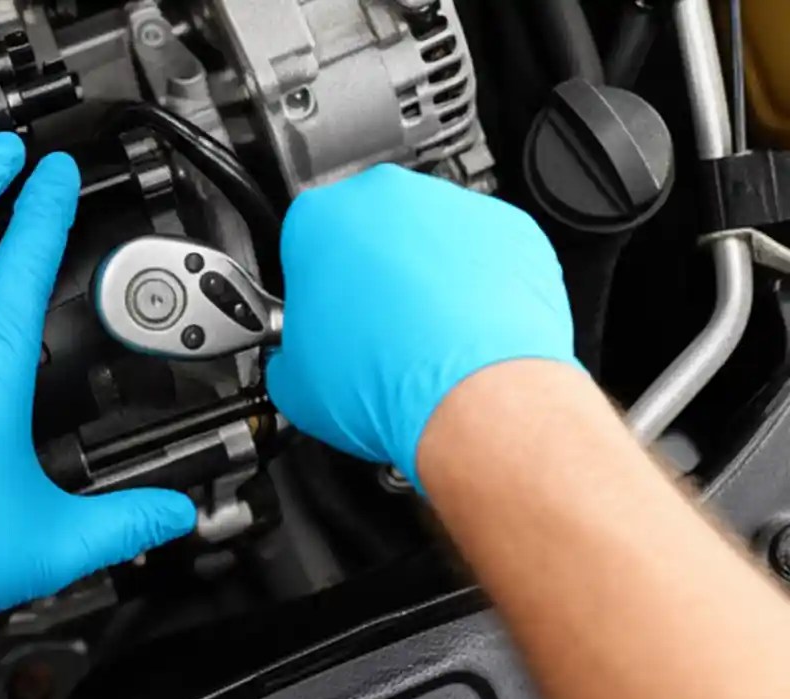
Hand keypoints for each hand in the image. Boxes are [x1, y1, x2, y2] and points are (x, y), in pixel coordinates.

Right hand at [266, 164, 578, 484]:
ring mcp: (453, 207)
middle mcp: (386, 198)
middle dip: (368, 272)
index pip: (301, 241)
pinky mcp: (511, 229)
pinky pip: (485, 250)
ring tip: (425, 338)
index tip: (321, 315)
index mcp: (319, 220)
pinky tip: (466, 331)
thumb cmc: (387, 383)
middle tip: (373, 331)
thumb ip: (286, 355)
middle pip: (368, 227)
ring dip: (423, 274)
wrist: (475, 401)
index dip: (310, 284)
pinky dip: (478, 282)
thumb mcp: (295, 385)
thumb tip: (294, 364)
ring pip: (429, 233)